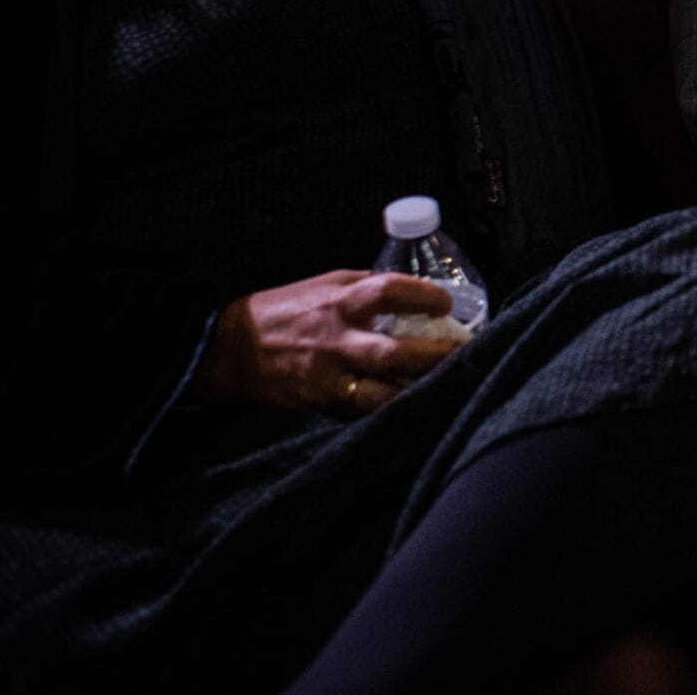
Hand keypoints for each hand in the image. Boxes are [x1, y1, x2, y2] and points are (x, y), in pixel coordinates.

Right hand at [193, 271, 463, 416]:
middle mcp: (337, 341)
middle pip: (396, 354)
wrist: (228, 350)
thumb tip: (414, 291)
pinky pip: (366, 411)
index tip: (446, 304)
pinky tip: (419, 403)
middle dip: (439, 357)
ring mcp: (330, 378)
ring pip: (385, 394)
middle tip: (469, 353)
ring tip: (454, 385)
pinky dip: (394, 408)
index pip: (390, 292)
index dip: (425, 296)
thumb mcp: (325, 284)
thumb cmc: (283, 310)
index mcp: (339, 302)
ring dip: (422, 391)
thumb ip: (368, 287)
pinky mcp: (323, 403)